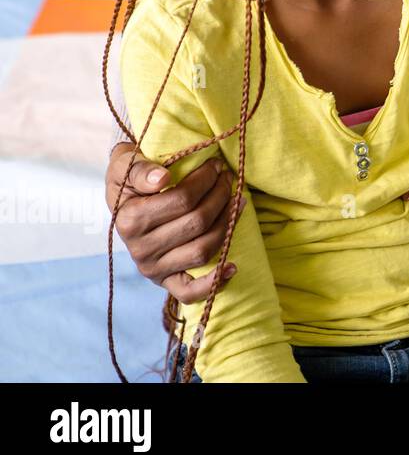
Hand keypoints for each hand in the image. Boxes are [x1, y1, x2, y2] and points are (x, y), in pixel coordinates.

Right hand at [105, 141, 243, 303]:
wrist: (123, 199)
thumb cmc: (130, 177)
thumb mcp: (126, 162)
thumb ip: (140, 169)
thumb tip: (162, 179)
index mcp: (129, 220)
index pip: (182, 199)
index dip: (206, 179)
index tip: (217, 165)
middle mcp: (140, 249)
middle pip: (197, 222)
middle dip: (221, 196)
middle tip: (228, 179)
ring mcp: (153, 268)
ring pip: (203, 249)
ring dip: (227, 224)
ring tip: (238, 202)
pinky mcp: (165, 281)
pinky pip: (189, 292)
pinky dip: (213, 283)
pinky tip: (233, 266)